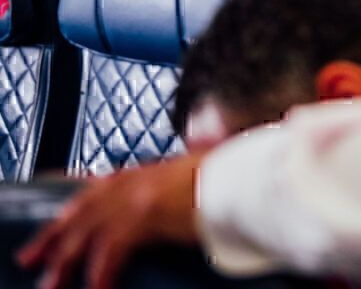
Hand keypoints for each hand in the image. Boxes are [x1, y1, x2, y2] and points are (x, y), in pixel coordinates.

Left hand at [17, 151, 205, 288]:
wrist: (239, 176)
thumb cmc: (222, 178)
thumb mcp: (186, 177)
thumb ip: (166, 189)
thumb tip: (164, 207)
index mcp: (140, 173)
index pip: (91, 192)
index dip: (68, 213)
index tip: (54, 227)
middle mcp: (132, 182)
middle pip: (79, 213)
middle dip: (52, 238)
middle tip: (31, 260)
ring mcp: (136, 197)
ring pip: (85, 232)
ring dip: (65, 261)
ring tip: (52, 284)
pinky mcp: (144, 215)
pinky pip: (110, 250)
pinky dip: (100, 272)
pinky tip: (98, 287)